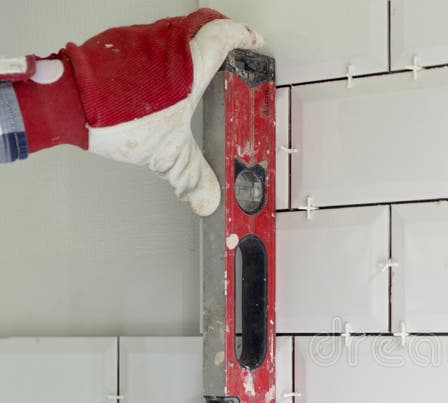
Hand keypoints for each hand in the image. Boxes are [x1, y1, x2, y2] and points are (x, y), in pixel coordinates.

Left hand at [4, 10, 262, 215]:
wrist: (65, 102)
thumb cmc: (115, 118)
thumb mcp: (165, 154)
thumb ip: (190, 176)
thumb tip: (208, 201)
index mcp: (188, 66)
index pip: (222, 36)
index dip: (241, 34)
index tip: (252, 39)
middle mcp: (166, 45)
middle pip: (200, 26)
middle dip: (217, 34)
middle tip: (229, 45)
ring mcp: (141, 40)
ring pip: (175, 29)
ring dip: (190, 41)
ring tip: (197, 61)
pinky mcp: (119, 42)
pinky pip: (152, 37)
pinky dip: (165, 49)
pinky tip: (161, 72)